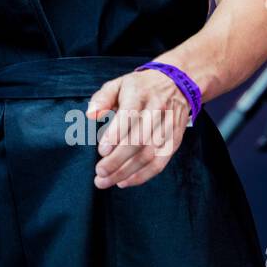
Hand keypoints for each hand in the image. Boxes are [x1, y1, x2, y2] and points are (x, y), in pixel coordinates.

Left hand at [84, 70, 190, 189]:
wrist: (176, 84)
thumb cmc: (139, 88)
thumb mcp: (117, 84)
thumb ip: (102, 99)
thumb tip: (90, 115)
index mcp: (140, 94)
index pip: (129, 116)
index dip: (115, 135)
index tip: (101, 151)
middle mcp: (157, 110)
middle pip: (139, 140)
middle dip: (118, 160)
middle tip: (99, 172)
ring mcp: (168, 126)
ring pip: (149, 154)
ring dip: (127, 172)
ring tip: (106, 181)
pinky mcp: (175, 139)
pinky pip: (160, 162)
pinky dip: (143, 175)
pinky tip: (125, 181)